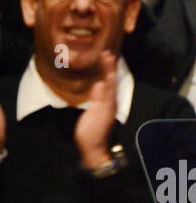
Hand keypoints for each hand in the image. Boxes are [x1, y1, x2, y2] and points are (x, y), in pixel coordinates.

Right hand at [73, 49, 117, 169]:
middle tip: (107, 52)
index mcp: (108, 102)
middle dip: (109, 67)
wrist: (94, 150)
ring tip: (107, 62)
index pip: (109, 80)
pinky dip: (106, 82)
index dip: (107, 67)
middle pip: (111, 80)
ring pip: (110, 85)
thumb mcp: (92, 117)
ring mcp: (108, 106)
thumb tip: (99, 83)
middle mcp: (111, 102)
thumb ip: (96, 100)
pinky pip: (107, 91)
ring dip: (108, 73)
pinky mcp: (104, 110)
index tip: (106, 53)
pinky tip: (103, 80)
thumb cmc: (90, 134)